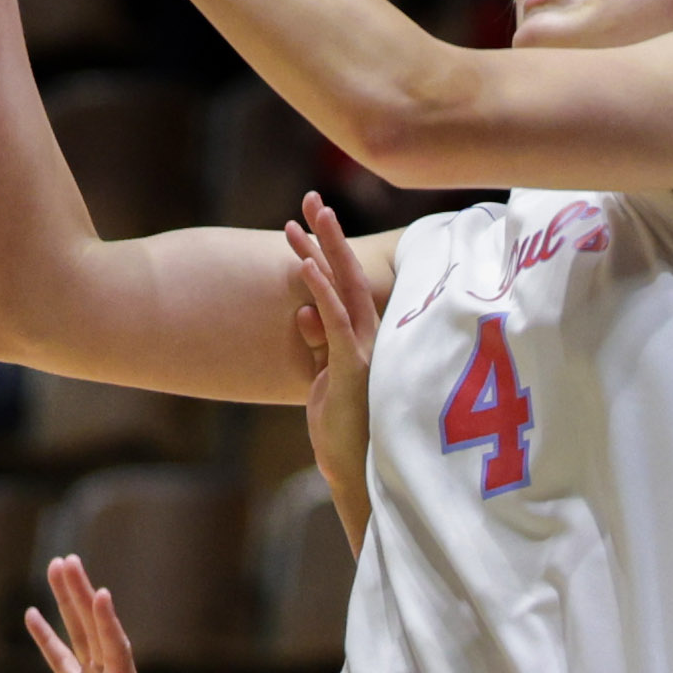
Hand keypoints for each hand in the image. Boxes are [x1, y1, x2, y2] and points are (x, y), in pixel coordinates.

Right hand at [24, 554, 194, 672]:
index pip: (114, 648)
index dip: (106, 621)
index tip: (100, 591)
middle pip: (93, 628)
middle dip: (80, 594)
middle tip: (66, 559)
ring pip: (77, 635)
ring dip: (67, 602)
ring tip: (55, 567)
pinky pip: (60, 660)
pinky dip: (46, 638)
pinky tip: (32, 615)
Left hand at [288, 193, 375, 552]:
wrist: (358, 473)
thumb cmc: (344, 429)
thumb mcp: (325, 379)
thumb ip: (319, 345)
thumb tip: (303, 313)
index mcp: (365, 337)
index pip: (346, 283)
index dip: (326, 249)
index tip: (305, 219)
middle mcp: (372, 336)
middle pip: (349, 274)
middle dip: (328, 235)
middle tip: (310, 198)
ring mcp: (366, 350)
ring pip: (343, 290)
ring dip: (321, 253)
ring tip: (300, 219)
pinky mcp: (355, 367)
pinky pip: (337, 322)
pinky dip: (322, 293)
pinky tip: (306, 267)